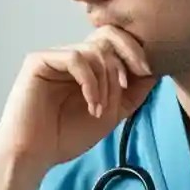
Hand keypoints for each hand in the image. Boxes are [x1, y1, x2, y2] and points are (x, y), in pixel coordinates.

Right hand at [0, 25, 156, 170]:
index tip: (147, 72)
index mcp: (87, 66)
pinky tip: (91, 104)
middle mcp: (70, 56)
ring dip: (106, 81)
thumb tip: (156, 69)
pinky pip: (76, 58)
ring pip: (94, 50)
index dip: (134, 51)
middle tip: (128, 83)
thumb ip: (132, 92)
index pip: (115, 41)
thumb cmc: (65, 137)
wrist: (33, 155)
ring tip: (100, 109)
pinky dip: (90, 82)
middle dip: (126, 55)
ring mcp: (54, 57)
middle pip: (107, 35)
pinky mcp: (38, 61)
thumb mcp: (111, 114)